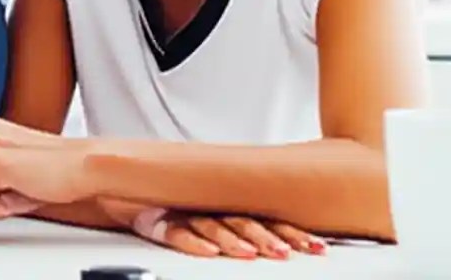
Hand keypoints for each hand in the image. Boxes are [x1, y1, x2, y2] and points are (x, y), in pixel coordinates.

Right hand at [112, 202, 326, 259]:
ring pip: (214, 226)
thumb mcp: (218, 216)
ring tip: (249, 254)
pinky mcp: (161, 221)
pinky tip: (207, 252)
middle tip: (285, 254)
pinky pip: (178, 232)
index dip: (293, 233)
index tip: (317, 248)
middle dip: (268, 239)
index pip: (268, 220)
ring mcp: (188, 214)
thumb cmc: (180, 209)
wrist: (133, 195)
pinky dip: (193, 242)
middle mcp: (213, 208)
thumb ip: (247, 226)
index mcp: (232, 208)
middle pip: (245, 222)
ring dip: (233, 241)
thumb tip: (289, 241)